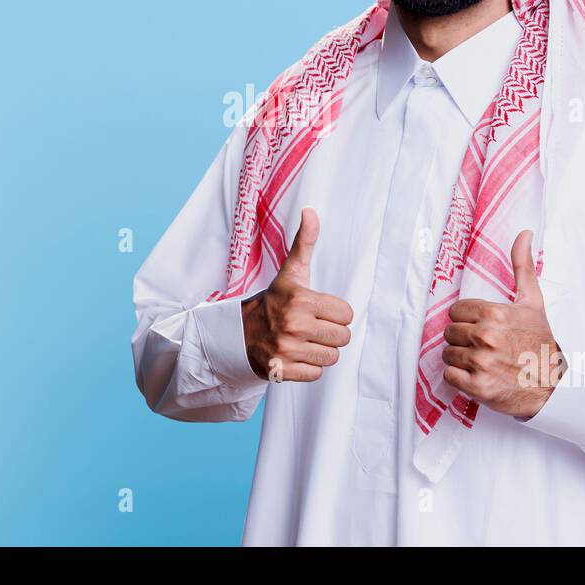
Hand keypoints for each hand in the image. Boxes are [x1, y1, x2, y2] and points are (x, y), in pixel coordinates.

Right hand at [241, 207, 353, 381]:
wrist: (239, 332)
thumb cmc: (274, 300)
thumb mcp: (291, 271)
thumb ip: (305, 241)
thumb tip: (311, 210)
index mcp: (301, 299)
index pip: (346, 314)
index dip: (335, 313)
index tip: (317, 310)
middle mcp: (294, 325)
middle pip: (342, 337)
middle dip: (330, 333)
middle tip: (311, 327)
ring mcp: (287, 349)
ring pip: (332, 357)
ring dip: (321, 351)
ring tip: (304, 341)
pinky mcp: (282, 371)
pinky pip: (316, 374)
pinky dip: (309, 368)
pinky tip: (296, 355)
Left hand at [440, 229, 566, 416]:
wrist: (552, 385)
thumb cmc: (539, 342)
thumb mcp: (532, 302)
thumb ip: (522, 267)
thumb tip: (524, 234)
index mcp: (494, 313)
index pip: (455, 311)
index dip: (466, 320)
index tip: (481, 327)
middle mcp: (486, 336)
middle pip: (449, 332)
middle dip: (462, 339)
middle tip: (482, 346)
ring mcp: (481, 362)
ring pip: (447, 354)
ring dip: (460, 359)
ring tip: (481, 361)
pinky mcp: (477, 386)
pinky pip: (449, 376)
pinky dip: (459, 377)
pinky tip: (477, 375)